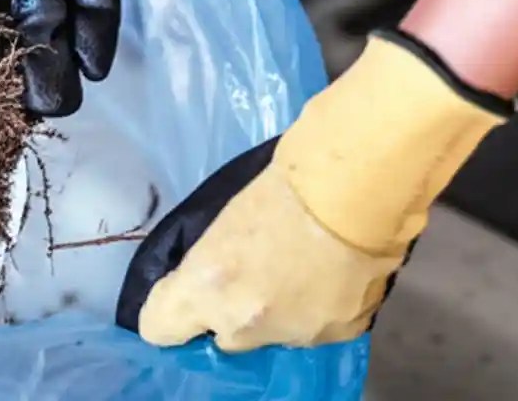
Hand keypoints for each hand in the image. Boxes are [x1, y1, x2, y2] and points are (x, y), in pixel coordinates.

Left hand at [116, 30, 513, 350]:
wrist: (358, 184)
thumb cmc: (283, 182)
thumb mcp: (222, 222)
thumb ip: (205, 267)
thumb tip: (197, 283)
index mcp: (207, 286)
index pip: (160, 326)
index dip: (170, 309)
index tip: (181, 292)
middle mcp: (244, 321)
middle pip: (220, 335)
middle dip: (230, 308)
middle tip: (250, 268)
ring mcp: (293, 332)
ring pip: (271, 334)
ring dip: (277, 309)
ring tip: (297, 262)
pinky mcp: (338, 332)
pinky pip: (314, 328)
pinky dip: (318, 308)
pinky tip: (329, 270)